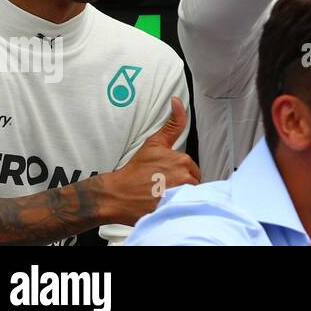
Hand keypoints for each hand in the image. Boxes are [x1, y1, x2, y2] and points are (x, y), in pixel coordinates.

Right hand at [102, 98, 199, 223]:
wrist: (116, 194)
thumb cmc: (135, 170)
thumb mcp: (155, 143)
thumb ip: (173, 124)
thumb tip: (177, 101)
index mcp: (182, 161)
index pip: (193, 170)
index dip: (181, 175)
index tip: (167, 178)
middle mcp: (183, 177)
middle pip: (194, 184)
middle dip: (182, 186)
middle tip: (162, 188)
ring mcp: (178, 195)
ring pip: (189, 196)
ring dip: (180, 197)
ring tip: (162, 197)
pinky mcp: (171, 210)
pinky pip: (183, 209)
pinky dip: (176, 208)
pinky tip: (164, 206)